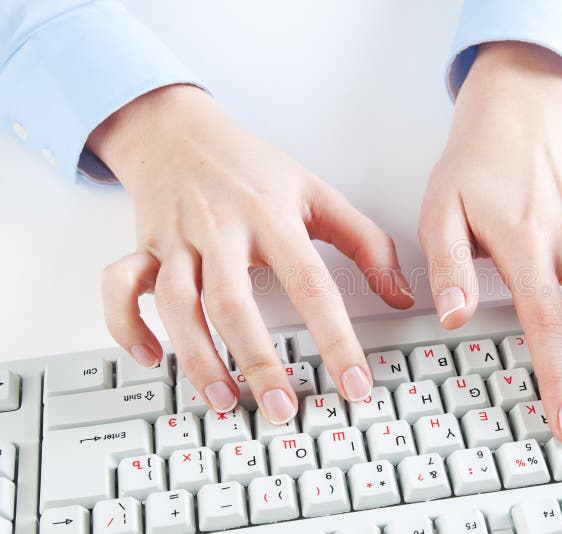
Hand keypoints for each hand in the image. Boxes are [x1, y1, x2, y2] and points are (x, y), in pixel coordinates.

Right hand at [89, 85, 413, 422]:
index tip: (354, 384)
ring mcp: (177, 240)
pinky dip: (127, 324)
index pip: (311, 285)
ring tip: (224, 399)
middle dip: (258, 360)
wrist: (180, 129)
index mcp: (272, 217)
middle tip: (283, 409)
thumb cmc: (253, 167)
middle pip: (234, 302)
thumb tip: (402, 296)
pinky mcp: (143, 247)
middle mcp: (221, 230)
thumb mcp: (317, 192)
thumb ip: (366, 242)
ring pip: (177, 304)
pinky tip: (149, 357)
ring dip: (197, 357)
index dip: (335, 339)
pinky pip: (119, 288)